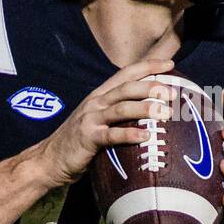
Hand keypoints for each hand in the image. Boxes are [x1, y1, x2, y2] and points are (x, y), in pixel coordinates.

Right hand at [35, 57, 174, 186]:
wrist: (50, 159)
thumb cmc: (80, 141)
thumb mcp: (99, 120)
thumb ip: (119, 113)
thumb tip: (151, 112)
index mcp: (101, 95)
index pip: (126, 74)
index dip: (148, 67)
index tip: (170, 64)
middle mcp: (96, 102)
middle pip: (127, 88)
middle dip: (151, 87)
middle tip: (173, 92)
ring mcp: (90, 119)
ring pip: (121, 108)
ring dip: (145, 108)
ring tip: (165, 112)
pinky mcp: (87, 138)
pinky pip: (111, 135)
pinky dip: (129, 135)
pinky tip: (146, 136)